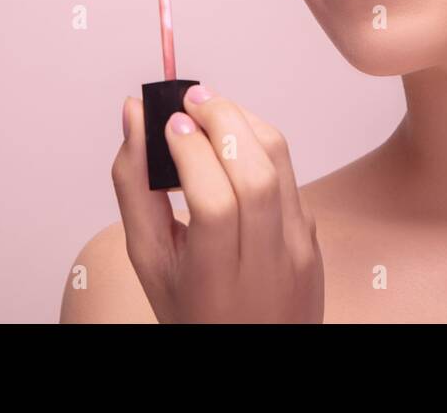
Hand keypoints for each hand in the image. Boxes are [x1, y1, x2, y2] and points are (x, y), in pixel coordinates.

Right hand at [112, 84, 323, 322]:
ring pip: (279, 163)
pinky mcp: (313, 233)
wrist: (259, 348)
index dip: (192, 154)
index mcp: (215, 282)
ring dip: (243, 121)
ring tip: (208, 109)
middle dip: (222, 121)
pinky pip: (289, 173)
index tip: (168, 122)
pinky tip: (231, 140)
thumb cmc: (195, 308)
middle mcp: (266, 266)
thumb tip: (134, 115)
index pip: (215, 205)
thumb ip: (135, 186)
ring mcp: (298, 248)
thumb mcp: (150, 260)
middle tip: (190, 98)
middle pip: (255, 176)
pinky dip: (258, 143)